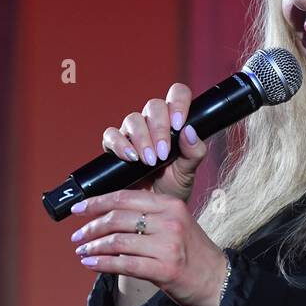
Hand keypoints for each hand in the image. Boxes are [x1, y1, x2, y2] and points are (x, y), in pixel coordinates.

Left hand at [69, 190, 228, 305]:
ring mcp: (167, 246)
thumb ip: (150, 216)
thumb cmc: (194, 254)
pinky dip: (102, 264)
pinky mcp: (164, 270)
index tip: (79, 209)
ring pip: (117, 242)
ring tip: (82, 251)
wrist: (219, 280)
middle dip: (91, 227)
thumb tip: (110, 215)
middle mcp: (170, 222)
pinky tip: (91, 264)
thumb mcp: (178, 224)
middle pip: (118, 218)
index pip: (125, 197)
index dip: (97, 202)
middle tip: (77, 235)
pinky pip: (124, 265)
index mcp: (171, 205)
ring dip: (94, 246)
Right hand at [102, 83, 208, 203]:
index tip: (179, 124)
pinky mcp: (114, 146)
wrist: (152, 210)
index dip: (178, 102)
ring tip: (149, 160)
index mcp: (175, 120)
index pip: (177, 94)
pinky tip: (130, 157)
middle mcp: (153, 122)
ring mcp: (133, 132)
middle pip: (154, 106)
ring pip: (133, 119)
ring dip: (142, 139)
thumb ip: (194, 151)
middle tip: (163, 153)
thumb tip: (189, 131)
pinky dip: (120, 145)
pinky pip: (111, 135)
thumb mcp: (189, 171)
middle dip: (159, 129)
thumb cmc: (173, 186)